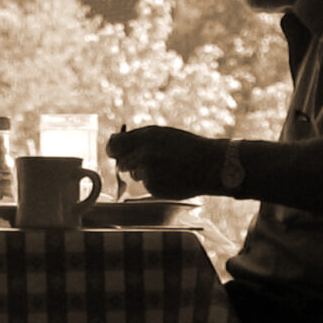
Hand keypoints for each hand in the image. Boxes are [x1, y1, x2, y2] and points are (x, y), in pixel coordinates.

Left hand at [106, 125, 222, 198]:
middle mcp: (144, 155)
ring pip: (134, 175)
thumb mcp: (160, 134)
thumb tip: (113, 141)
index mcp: (145, 138)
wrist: (209, 165)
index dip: (114, 149)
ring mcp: (149, 174)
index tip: (116, 151)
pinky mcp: (155, 189)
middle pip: (121, 163)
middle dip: (130, 162)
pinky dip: (155, 183)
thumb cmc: (184, 146)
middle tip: (149, 160)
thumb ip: (136, 137)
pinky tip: (170, 177)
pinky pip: (147, 186)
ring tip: (165, 167)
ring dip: (144, 173)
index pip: (113, 146)